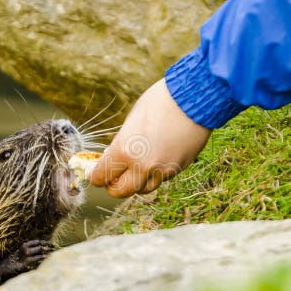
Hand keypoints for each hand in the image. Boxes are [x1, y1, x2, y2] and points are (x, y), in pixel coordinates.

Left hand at [90, 79, 211, 197]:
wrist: (195, 98)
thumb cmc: (160, 101)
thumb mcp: (132, 120)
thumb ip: (122, 142)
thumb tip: (115, 155)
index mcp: (125, 150)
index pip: (102, 176)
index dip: (96, 176)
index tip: (95, 174)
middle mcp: (143, 165)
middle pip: (121, 191)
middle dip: (113, 186)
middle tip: (111, 179)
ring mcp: (163, 170)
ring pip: (143, 189)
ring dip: (135, 183)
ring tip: (133, 171)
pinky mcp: (178, 168)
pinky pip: (161, 179)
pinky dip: (153, 175)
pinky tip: (153, 161)